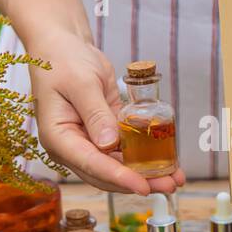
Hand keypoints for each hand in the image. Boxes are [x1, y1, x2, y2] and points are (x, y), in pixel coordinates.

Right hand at [30, 32, 184, 194]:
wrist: (63, 45)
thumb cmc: (64, 60)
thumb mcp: (81, 83)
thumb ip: (96, 114)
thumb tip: (109, 144)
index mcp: (58, 137)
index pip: (90, 164)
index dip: (118, 177)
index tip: (142, 186)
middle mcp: (72, 146)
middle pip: (106, 173)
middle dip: (137, 181)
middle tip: (168, 185)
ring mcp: (88, 141)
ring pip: (118, 165)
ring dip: (145, 173)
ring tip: (174, 178)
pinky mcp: (103, 133)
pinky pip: (124, 150)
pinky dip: (143, 156)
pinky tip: (166, 160)